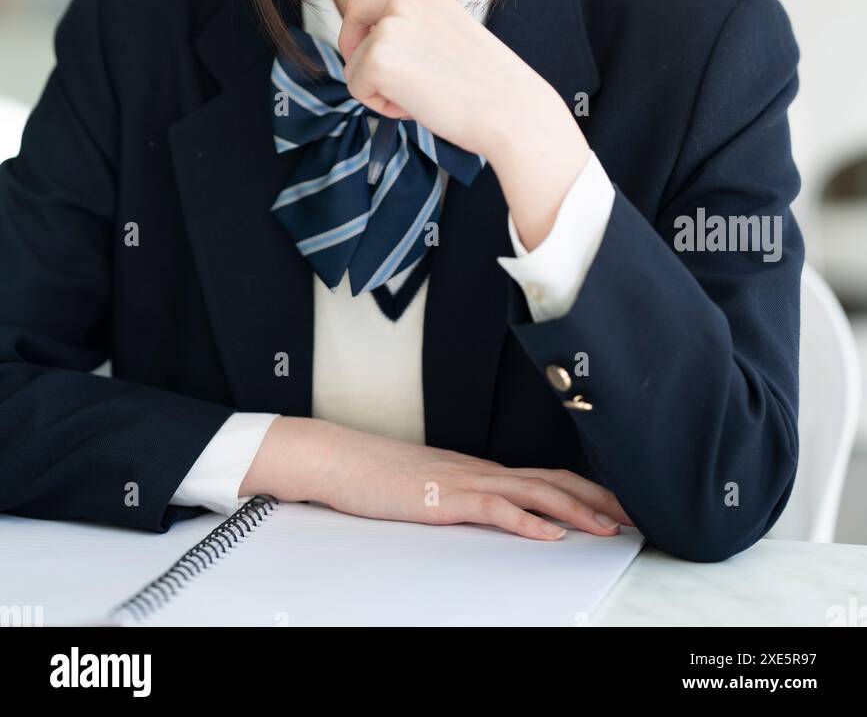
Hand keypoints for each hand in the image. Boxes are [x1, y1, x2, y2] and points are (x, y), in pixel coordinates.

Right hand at [272, 419, 634, 541]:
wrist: (344, 459)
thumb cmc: (383, 475)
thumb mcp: (435, 485)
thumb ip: (468, 495)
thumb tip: (500, 510)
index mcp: (483, 469)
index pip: (548, 476)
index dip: (588, 490)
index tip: (620, 505)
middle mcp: (483, 470)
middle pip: (555, 480)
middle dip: (599, 497)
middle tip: (636, 515)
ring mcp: (467, 481)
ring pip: (535, 492)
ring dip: (576, 511)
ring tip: (608, 528)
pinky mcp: (447, 498)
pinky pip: (495, 509)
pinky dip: (527, 522)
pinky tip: (549, 535)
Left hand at [338, 0, 557, 159]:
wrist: (510, 108)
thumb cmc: (488, 82)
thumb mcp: (449, 34)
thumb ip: (415, 29)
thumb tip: (380, 45)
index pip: (371, 1)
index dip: (364, 30)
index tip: (371, 51)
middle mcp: (404, 0)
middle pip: (353, 19)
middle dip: (353, 49)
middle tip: (375, 79)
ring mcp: (388, 28)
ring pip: (356, 64)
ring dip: (382, 88)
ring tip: (423, 98)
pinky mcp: (377, 60)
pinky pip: (359, 89)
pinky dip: (381, 107)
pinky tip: (417, 107)